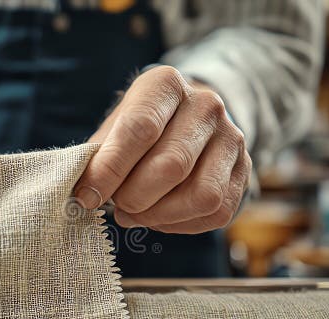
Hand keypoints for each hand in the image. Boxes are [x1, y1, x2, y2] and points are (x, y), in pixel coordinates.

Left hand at [74, 66, 250, 233]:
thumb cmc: (135, 131)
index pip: (140, 128)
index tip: (87, 196)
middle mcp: (206, 105)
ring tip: (136, 212)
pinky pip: (216, 212)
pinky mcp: (244, 171)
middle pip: (172, 165)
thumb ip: (96, 159)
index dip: (110, 169)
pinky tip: (160, 215)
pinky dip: (181, 224)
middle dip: (134, 197)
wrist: (181, 124)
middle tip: (116, 204)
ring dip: (160, 215)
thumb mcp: (111, 131)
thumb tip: (84, 194)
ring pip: (202, 194)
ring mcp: (231, 137)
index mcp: (165, 85)